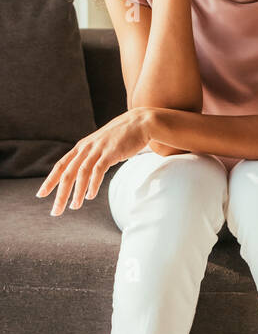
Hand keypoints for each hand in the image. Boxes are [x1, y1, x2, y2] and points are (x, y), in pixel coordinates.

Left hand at [35, 109, 153, 214]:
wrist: (140, 122)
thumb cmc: (122, 136)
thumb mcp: (101, 145)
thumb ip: (92, 156)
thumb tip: (86, 172)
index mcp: (81, 147)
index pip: (61, 166)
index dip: (50, 181)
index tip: (41, 195)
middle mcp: (86, 148)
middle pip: (67, 173)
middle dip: (60, 194)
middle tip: (55, 211)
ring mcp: (98, 149)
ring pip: (81, 173)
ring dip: (76, 192)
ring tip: (74, 207)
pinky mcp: (110, 152)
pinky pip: (98, 170)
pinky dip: (93, 184)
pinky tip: (90, 196)